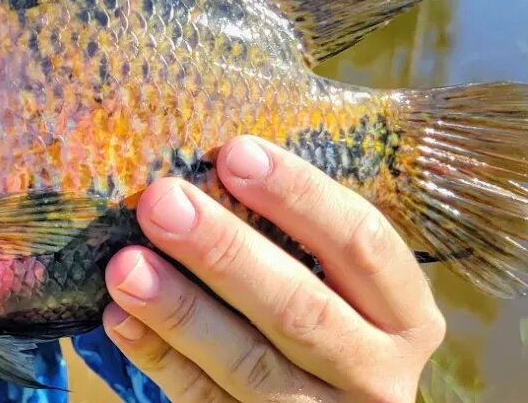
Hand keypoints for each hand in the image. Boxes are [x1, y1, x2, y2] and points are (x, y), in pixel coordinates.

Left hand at [102, 136, 445, 401]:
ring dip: (182, 311)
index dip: (299, 195)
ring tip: (125, 264)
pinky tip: (121, 318)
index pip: (363, 242)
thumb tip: (212, 160)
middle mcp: (378, 373)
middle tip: (163, 201)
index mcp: (406, 316)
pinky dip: (163, 359)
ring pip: (251, 365)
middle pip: (302, 308)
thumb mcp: (341, 288)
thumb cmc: (326, 322)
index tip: (233, 153)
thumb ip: (299, 239)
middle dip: (226, 251)